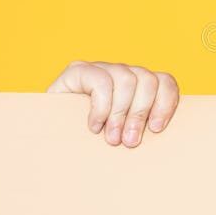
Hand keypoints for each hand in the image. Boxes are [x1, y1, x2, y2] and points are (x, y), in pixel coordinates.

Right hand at [47, 60, 179, 147]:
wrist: (49, 141)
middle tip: (130, 142)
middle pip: (148, 80)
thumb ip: (144, 131)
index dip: (166, 103)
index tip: (156, 129)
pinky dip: (101, 107)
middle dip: (141, 113)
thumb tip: (165, 140)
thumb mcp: (126, 136)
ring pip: (127, 79)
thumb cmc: (93, 145)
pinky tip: (94, 127)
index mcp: (140, 85)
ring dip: (121, 113)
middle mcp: (123, 72)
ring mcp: (101, 69)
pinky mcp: (78, 70)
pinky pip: (100, 81)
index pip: (165, 81)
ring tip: (112, 139)